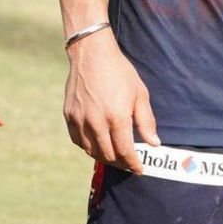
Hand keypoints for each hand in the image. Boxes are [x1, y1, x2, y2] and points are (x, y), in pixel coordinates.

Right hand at [63, 29, 159, 172]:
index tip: (139, 169)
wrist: (92, 54)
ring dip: (104, 157)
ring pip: (91, 151)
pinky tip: (97, 144)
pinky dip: (88, 147)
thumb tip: (154, 143)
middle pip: (108, 155)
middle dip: (120, 162)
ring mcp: (80, 121)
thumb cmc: (120, 72)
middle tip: (128, 163)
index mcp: (117, 117)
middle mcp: (96, 123)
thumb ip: (146, 121)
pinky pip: (78, 141)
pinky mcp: (69, 117)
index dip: (133, 163)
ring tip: (115, 156)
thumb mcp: (139, 93)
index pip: (125, 151)